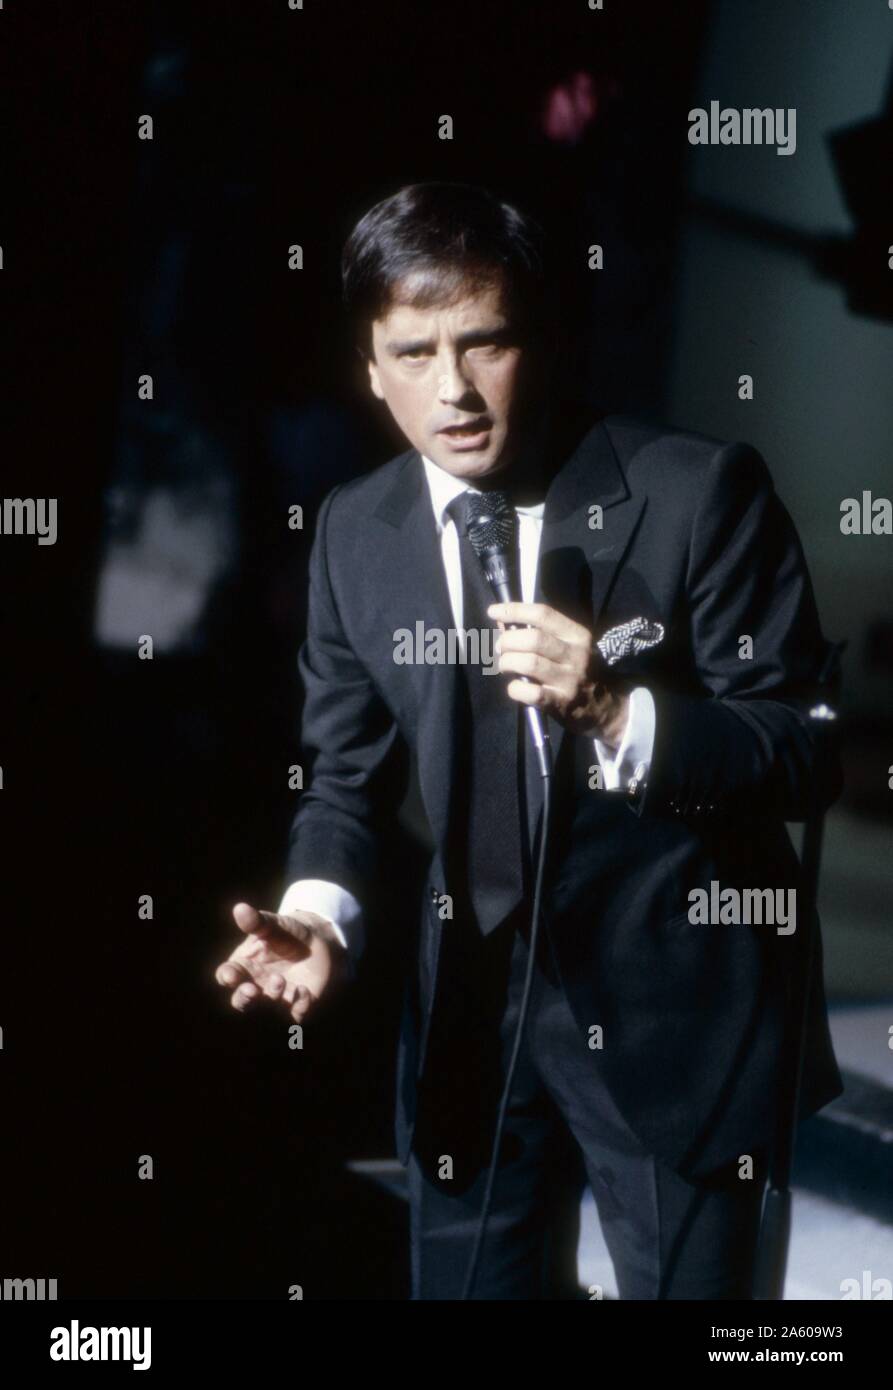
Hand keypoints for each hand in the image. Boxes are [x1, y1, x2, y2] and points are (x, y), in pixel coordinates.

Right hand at [215, 902, 346, 1022]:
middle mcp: (256, 986)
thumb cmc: (287, 932)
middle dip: (244, 999)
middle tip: (252, 990)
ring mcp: (276, 998)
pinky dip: (299, 1006)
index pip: (227, 975)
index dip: (227, 977)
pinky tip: (304, 991)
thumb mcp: (273, 925)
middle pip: (241, 1001)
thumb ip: (257, 922)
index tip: (231, 975)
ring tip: (280, 980)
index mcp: (244, 966)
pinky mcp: (297, 1005)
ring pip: (267, 1009)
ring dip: (272, 997)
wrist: (318, 942)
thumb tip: (240, 908)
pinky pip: (296, 1015)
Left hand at [489, 601, 629, 746]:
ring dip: (507, 663)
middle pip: (533, 638)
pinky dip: (514, 689)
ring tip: (505, 666)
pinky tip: (515, 687)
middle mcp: (575, 655)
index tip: (493, 611)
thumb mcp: (570, 647)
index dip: (514, 610)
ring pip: (528, 663)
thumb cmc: (580, 672)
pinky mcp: (561, 703)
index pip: (543, 614)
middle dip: (507, 641)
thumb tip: (503, 621)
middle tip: (500, 648)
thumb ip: (541, 633)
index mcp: (577, 635)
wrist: (604, 709)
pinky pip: (530, 692)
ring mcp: (569, 680)